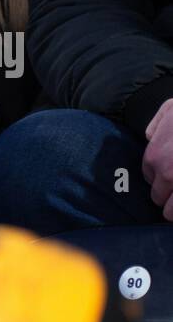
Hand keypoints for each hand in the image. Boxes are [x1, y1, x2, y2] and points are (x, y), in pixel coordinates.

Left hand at [143, 98, 172, 220]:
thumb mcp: (171, 109)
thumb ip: (157, 124)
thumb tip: (151, 136)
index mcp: (155, 157)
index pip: (149, 177)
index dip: (160, 177)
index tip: (169, 177)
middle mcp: (167, 175)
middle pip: (159, 197)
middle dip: (168, 194)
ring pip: (171, 212)